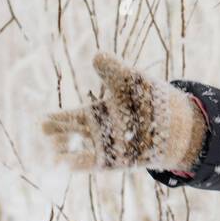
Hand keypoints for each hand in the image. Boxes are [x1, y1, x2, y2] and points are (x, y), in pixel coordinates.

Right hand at [41, 52, 207, 172]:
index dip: (55, 120)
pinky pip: (93, 165)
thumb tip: (97, 56)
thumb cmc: (151, 99)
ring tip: (54, 149)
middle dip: (57, 135)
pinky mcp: (116, 161)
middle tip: (45, 133)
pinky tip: (66, 163)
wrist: (176, 124)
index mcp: (95, 112)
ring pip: (76, 152)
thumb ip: (113, 71)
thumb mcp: (131, 81)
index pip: (68, 118)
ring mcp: (105, 147)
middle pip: (68, 136)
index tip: (43, 121)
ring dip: (64, 151)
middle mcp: (96, 132)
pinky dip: (79, 164)